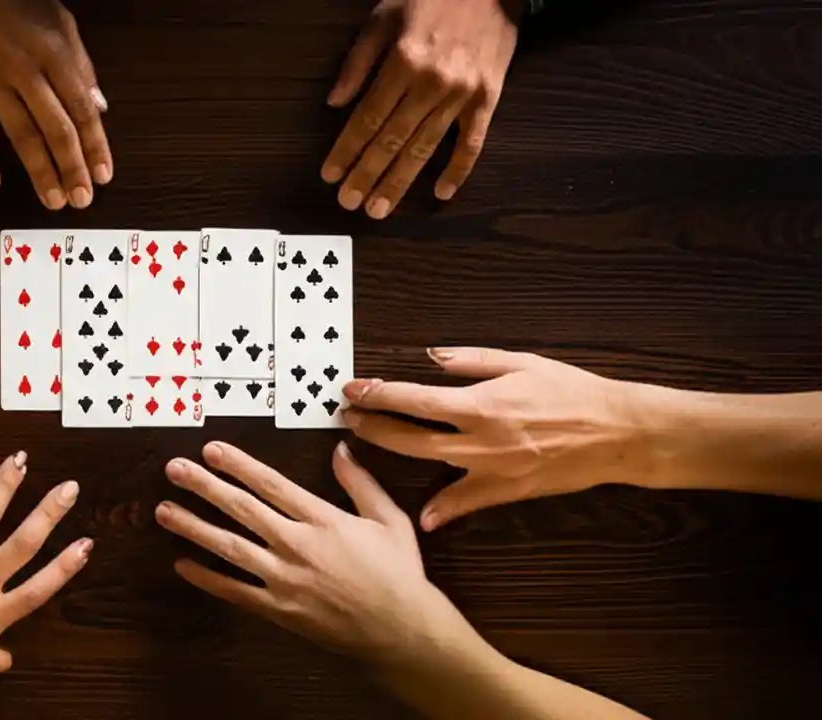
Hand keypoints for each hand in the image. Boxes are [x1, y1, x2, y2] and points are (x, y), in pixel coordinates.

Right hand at [0, 0, 111, 209]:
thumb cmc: (16, 1)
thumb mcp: (60, 22)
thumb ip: (80, 66)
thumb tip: (99, 108)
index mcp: (54, 53)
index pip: (81, 109)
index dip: (95, 145)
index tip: (103, 176)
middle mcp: (24, 69)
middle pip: (54, 128)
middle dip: (71, 168)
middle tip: (81, 200)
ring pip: (19, 134)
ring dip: (39, 172)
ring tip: (54, 201)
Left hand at [155, 441, 487, 672]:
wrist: (402, 630)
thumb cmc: (398, 572)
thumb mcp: (389, 519)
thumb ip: (360, 483)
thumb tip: (340, 448)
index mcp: (323, 519)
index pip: (271, 484)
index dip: (238, 465)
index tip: (212, 449)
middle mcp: (298, 545)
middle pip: (242, 509)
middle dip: (204, 486)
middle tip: (175, 469)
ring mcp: (284, 579)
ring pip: (229, 547)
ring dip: (194, 527)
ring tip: (165, 510)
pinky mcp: (279, 609)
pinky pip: (235, 591)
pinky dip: (207, 578)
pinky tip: (183, 564)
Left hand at [322, 0, 520, 217]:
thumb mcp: (384, 17)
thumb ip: (358, 61)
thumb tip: (335, 103)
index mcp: (402, 62)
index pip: (367, 118)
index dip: (346, 149)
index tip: (330, 175)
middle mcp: (431, 83)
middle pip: (392, 140)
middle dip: (366, 174)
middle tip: (348, 202)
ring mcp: (462, 94)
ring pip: (425, 148)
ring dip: (399, 182)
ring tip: (379, 208)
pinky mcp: (488, 99)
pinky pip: (472, 143)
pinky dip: (457, 171)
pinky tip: (440, 193)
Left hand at [343, 347, 651, 530]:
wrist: (617, 431)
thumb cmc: (571, 390)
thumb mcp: (520, 362)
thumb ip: (470, 360)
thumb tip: (430, 356)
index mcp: (481, 403)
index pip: (413, 399)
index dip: (378, 394)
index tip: (353, 390)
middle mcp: (479, 439)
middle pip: (408, 436)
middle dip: (372, 425)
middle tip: (348, 416)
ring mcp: (491, 468)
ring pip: (428, 465)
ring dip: (392, 453)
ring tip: (366, 443)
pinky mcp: (507, 490)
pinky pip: (467, 502)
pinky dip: (444, 510)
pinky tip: (423, 517)